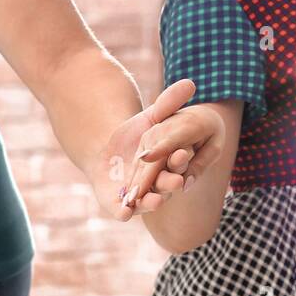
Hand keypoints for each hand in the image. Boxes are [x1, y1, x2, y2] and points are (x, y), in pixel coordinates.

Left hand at [91, 79, 217, 222]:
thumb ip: (168, 104)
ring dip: (153, 202)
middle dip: (170, 182)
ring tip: (155, 201)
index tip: (180, 153)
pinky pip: (123, 212)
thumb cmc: (135, 134)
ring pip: (149, 202)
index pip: (177, 163)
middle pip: (166, 185)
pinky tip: (124, 212)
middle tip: (174, 179)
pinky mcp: (119, 205)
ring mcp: (140, 197)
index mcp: (171, 165)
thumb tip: (190, 82)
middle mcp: (159, 184)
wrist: (106, 150)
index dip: (179, 159)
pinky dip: (124, 212)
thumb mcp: (151, 118)